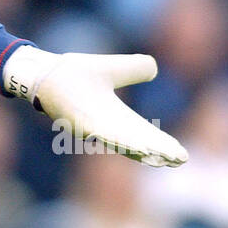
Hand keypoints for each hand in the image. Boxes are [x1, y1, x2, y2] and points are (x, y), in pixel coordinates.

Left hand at [3, 46, 188, 167]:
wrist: (45, 72)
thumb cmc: (74, 74)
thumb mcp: (113, 68)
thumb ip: (133, 69)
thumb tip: (153, 68)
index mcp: (116, 117)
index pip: (144, 134)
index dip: (162, 144)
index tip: (181, 155)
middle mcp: (105, 127)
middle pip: (137, 144)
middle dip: (158, 152)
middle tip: (180, 160)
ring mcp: (91, 128)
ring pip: (121, 143)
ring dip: (141, 150)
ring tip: (161, 157)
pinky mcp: (78, 124)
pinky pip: (100, 134)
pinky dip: (118, 141)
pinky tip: (135, 147)